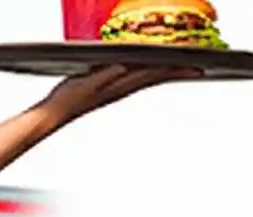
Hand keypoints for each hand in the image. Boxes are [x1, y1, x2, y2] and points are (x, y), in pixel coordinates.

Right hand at [40, 64, 202, 125]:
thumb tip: (121, 66)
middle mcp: (122, 87)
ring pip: (149, 77)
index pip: (156, 73)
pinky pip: (137, 77)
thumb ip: (103, 75)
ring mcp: (117, 88)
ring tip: (181, 67)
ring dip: (166, 71)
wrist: (53, 115)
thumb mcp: (84, 83)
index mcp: (120, 84)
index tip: (198, 67)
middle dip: (179, 70)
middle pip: (158, 75)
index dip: (177, 68)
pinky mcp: (109, 87)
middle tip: (199, 67)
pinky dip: (150, 72)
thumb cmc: (66, 99)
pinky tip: (149, 69)